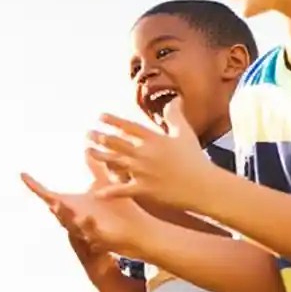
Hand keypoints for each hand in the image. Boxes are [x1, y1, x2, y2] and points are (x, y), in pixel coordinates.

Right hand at [22, 152, 115, 261]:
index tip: (22, 174)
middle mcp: (75, 217)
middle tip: (39, 192)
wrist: (136, 230)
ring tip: (56, 205)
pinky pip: (90, 233)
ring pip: (70, 224)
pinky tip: (87, 217)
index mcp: (73, 205)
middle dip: (49, 202)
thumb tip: (88, 150)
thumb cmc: (119, 210)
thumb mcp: (103, 185)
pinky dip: (87, 226)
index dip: (35, 185)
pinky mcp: (99, 238)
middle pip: (57, 211)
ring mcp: (85, 230)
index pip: (49, 195)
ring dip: (63, 215)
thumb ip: (95, 169)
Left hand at [87, 97, 218, 210]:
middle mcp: (145, 153)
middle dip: (100, 136)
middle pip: (117, 142)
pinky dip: (109, 192)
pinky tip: (95, 192)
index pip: (130, 127)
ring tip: (87, 151)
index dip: (113, 121)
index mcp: (154, 139)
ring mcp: (143, 172)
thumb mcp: (185, 133)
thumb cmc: (195, 159)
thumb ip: (175, 116)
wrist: (203, 185)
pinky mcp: (144, 189)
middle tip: (87, 133)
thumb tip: (174, 99)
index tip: (100, 116)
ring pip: (115, 162)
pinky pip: (122, 190)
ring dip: (99, 156)